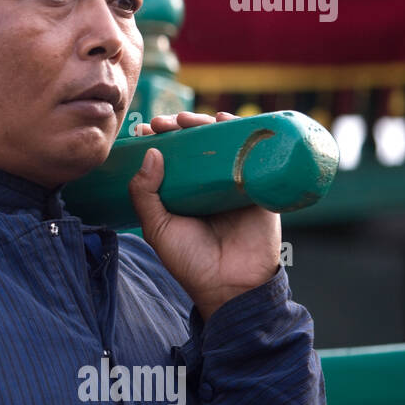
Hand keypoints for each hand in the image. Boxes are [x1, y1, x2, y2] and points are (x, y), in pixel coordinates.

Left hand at [126, 111, 281, 321]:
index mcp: (183, 193)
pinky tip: (230, 121)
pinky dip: (245, 133)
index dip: (160, 139)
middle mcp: (208, 184)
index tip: (145, 128)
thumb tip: (151, 153)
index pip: (171, 158)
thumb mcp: (157, 227)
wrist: (230, 286)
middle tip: (166, 122)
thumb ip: (145, 194)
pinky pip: (255, 154)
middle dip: (181, 127)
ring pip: (224, 144)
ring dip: (208, 124)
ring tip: (190, 119)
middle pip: (197, 145)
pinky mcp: (260, 186)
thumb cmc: (190, 261)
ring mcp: (235, 183)